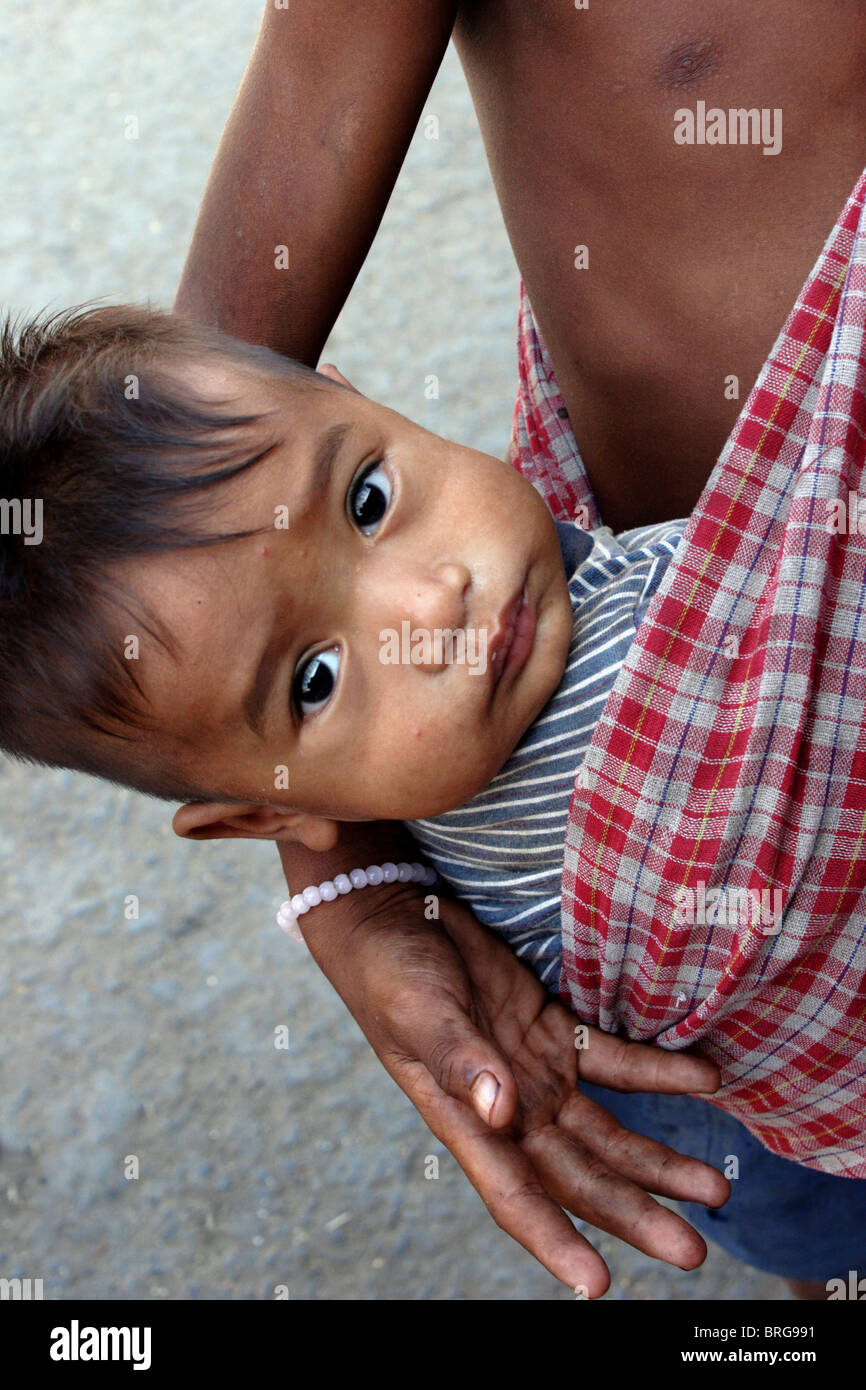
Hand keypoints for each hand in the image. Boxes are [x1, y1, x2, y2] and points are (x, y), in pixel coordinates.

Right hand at [298, 883, 729, 1296]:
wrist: (398, 916)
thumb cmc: (390, 972)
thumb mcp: (418, 1012)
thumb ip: (459, 1060)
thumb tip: (500, 1109)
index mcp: (466, 1121)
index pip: (515, 1194)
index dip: (554, 1242)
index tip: (598, 1285)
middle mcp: (510, 1111)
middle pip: (580, 1176)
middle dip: (634, 1213)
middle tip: (692, 1250)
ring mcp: (537, 1073)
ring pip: (608, 1133)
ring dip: (658, 1162)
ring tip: (715, 1189)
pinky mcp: (556, 1032)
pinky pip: (618, 1062)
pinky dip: (661, 1073)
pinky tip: (705, 1079)